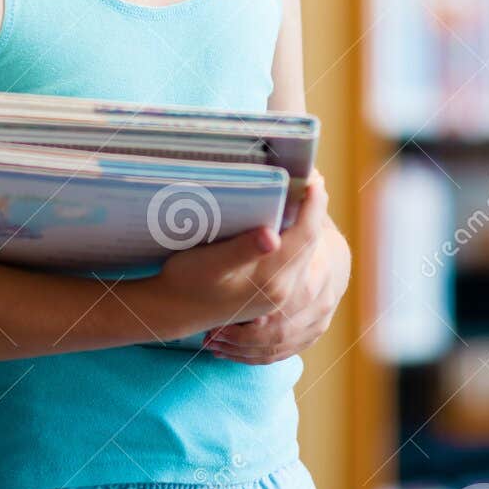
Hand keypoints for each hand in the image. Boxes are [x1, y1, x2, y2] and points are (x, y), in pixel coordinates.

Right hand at [203, 169, 348, 364]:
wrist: (175, 311)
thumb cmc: (187, 282)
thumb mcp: (210, 263)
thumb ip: (242, 250)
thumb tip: (272, 235)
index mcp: (271, 280)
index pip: (306, 236)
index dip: (314, 205)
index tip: (313, 178)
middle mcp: (282, 289)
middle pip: (311, 242)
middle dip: (314, 208)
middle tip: (310, 177)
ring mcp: (280, 293)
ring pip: (306, 251)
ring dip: (308, 222)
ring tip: (302, 193)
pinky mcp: (274, 292)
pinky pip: (297, 259)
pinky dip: (298, 236)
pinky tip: (288, 220)